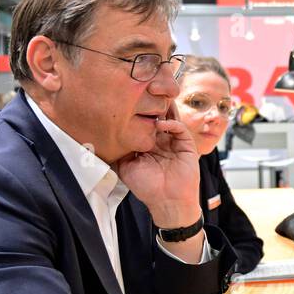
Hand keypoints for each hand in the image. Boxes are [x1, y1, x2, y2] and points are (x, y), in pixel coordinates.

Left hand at [116, 102, 200, 227]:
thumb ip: (120, 151)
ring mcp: (174, 142)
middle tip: (143, 92)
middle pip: (157, 116)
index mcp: (147, 144)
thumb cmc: (147, 188)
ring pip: (170, 118)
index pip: (143, 122)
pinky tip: (161, 124)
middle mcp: (161, 140)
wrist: (166, 201)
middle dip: (151, 105)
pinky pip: (179, 129)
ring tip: (154, 100)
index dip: (137, 112)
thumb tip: (107, 136)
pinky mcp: (186, 145)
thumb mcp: (125, 168)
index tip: (128, 100)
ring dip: (163, 109)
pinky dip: (171, 123)